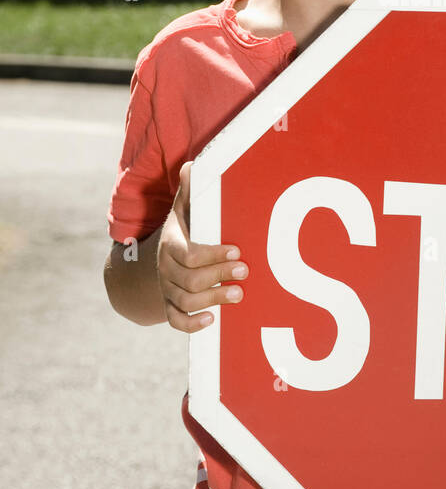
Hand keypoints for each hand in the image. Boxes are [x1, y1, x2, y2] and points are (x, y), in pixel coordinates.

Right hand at [156, 161, 246, 332]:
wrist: (158, 256)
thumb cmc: (182, 229)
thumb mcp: (184, 209)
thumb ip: (189, 190)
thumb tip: (192, 165)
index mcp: (171, 243)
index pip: (188, 253)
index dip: (213, 254)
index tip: (237, 250)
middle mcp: (166, 268)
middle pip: (189, 279)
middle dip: (219, 275)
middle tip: (245, 271)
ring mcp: (167, 289)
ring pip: (186, 300)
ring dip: (213, 299)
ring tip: (239, 295)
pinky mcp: (170, 305)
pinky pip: (175, 320)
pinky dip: (191, 324)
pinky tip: (212, 320)